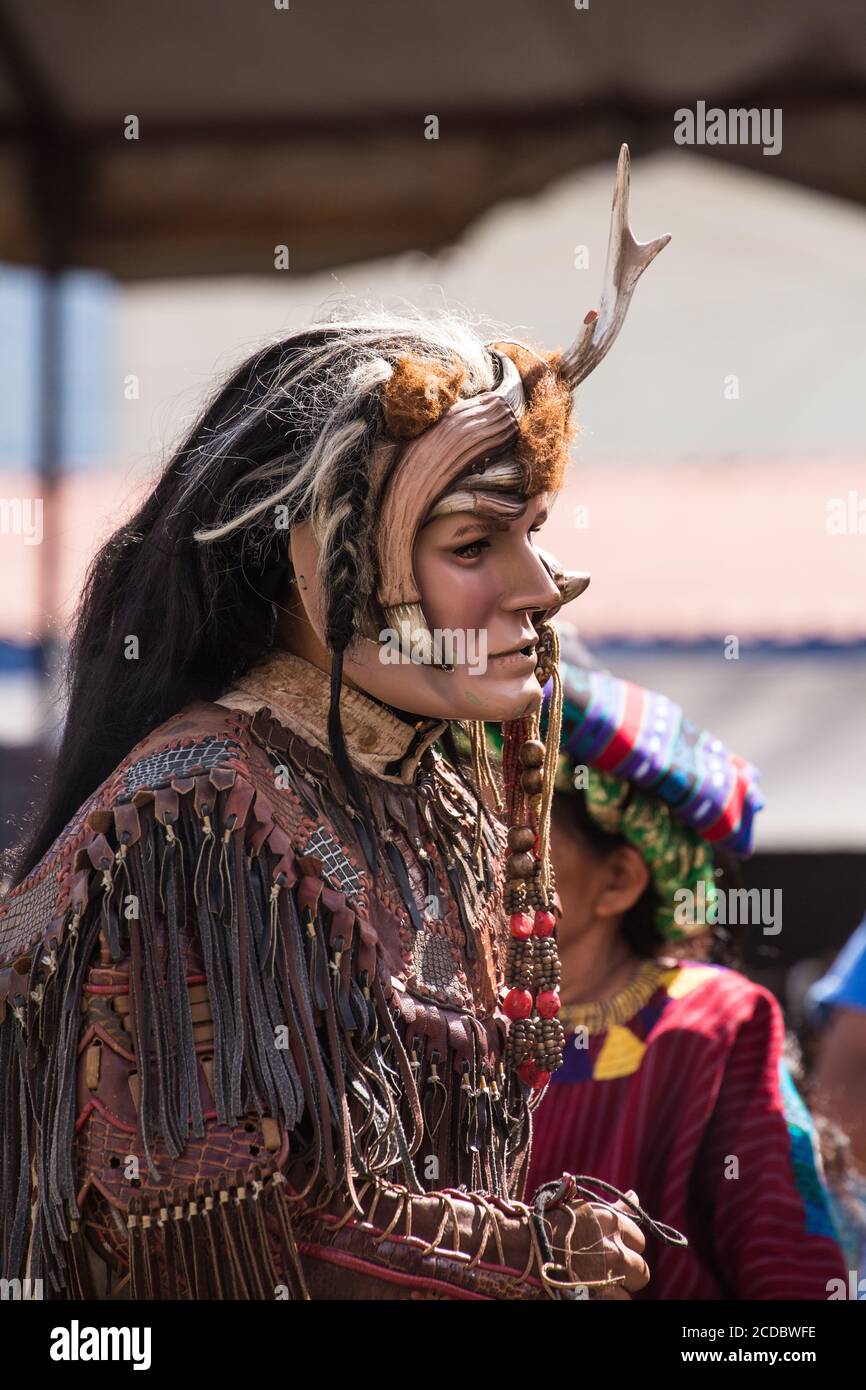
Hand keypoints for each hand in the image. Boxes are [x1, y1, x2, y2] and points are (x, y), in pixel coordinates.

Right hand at [543, 1183, 649, 1298]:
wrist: (523, 1244)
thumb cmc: (552, 1222)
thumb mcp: (584, 1209)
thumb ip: (615, 1208)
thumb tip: (635, 1194)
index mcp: (613, 1223)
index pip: (640, 1241)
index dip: (626, 1245)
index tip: (608, 1246)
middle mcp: (614, 1249)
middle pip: (641, 1271)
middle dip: (627, 1271)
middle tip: (605, 1268)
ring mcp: (606, 1276)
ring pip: (629, 1292)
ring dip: (617, 1289)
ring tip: (596, 1281)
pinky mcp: (597, 1296)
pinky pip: (616, 1302)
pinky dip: (606, 1298)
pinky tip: (590, 1289)